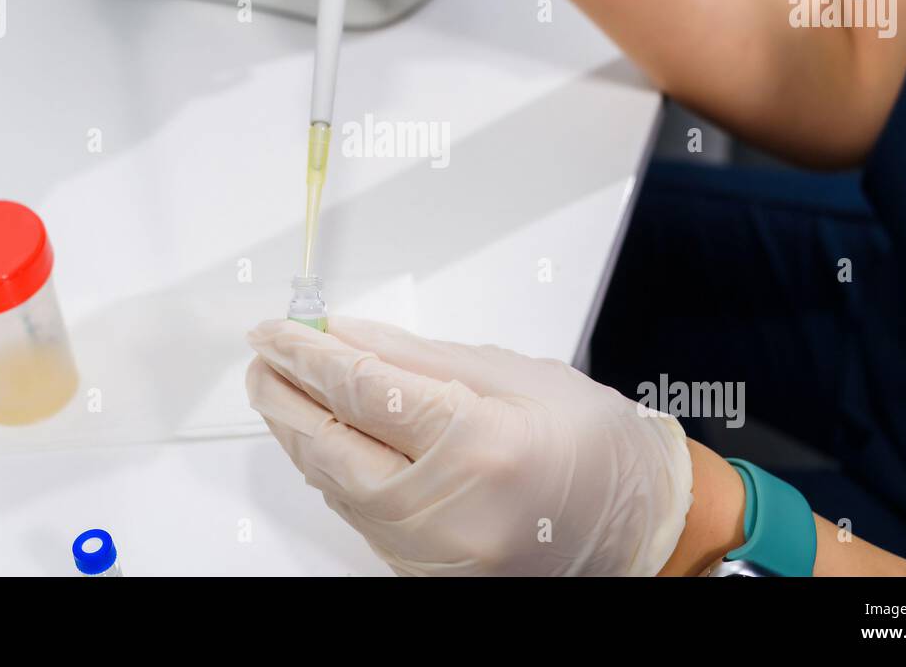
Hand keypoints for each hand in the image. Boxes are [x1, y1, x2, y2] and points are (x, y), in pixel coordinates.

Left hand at [245, 316, 692, 575]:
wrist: (643, 526)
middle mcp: (451, 510)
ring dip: (301, 434)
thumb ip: (420, 358)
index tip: (279, 331)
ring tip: (281, 389)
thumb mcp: (516, 375)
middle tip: (262, 357)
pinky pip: (361, 514)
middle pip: (332, 446)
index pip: (363, 390)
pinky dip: (335, 471)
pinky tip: (324, 438)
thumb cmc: (598, 445)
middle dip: (284, 396)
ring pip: (337, 486)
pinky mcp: (428, 575)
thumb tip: (347, 336)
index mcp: (481, 445)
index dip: (309, 355)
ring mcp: (436, 554)